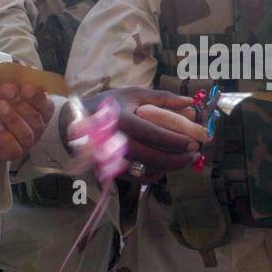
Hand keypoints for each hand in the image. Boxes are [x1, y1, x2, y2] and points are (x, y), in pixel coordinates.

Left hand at [0, 83, 53, 161]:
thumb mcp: (4, 89)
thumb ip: (16, 82)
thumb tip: (24, 68)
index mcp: (39, 112)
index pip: (46, 106)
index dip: (38, 98)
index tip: (26, 88)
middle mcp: (36, 128)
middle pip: (35, 119)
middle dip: (21, 103)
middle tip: (7, 91)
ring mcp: (25, 142)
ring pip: (26, 133)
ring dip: (12, 118)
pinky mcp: (12, 153)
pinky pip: (14, 148)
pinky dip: (6, 135)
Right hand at [73, 88, 207, 179]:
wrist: (76, 123)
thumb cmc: (108, 105)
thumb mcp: (133, 94)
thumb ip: (162, 98)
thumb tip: (190, 102)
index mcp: (123, 120)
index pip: (154, 134)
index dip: (177, 140)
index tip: (194, 141)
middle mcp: (118, 142)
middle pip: (154, 156)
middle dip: (178, 158)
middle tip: (194, 153)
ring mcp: (114, 159)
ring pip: (148, 169)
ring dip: (170, 167)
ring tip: (185, 159)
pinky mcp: (113, 170)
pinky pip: (139, 177)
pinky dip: (156, 174)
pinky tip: (167, 166)